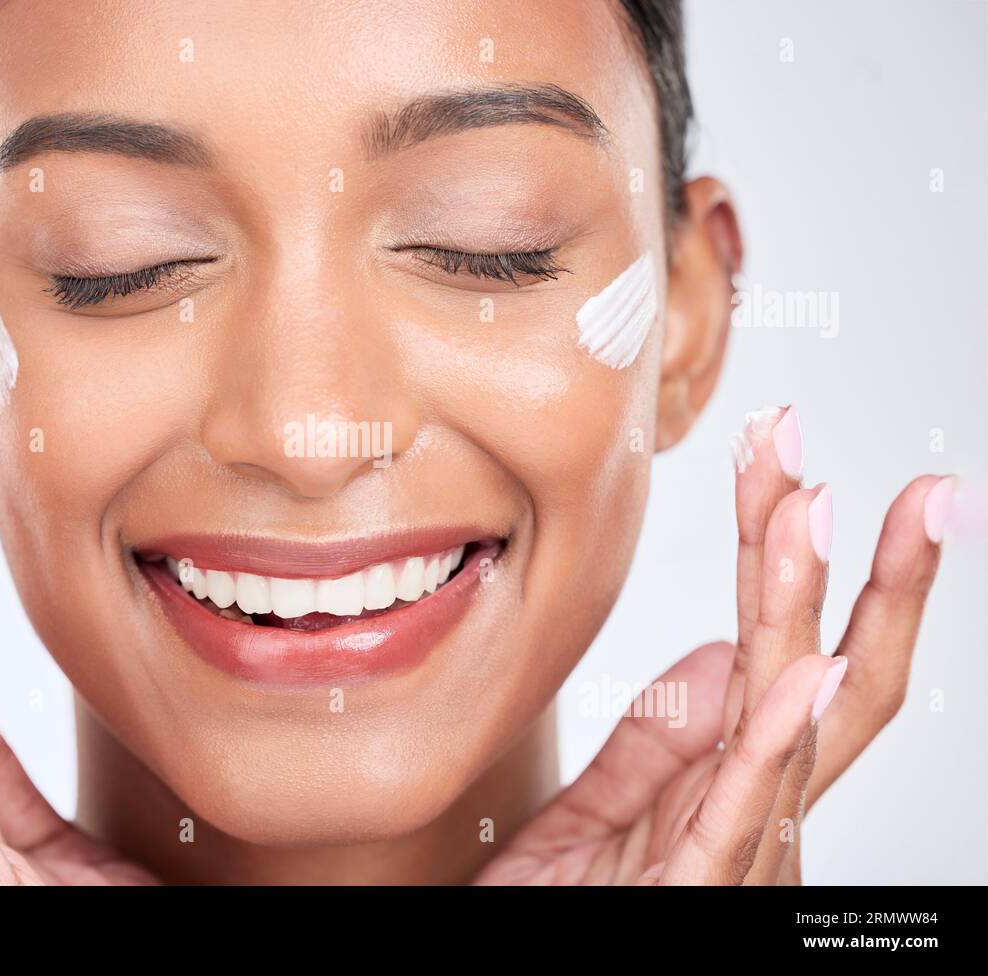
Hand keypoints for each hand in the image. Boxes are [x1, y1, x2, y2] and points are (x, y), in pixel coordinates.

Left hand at [475, 406, 951, 884]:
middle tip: (914, 484)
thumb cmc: (558, 910)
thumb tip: (722, 652)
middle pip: (828, 677)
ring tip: (819, 516)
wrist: (512, 968)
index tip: (794, 462)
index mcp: (725, 779)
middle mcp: (750, 809)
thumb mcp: (598, 814)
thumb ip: (657, 743)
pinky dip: (776, 741)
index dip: (791, 556)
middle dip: (874, 578)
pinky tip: (804, 672)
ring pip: (795, 724)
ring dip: (806, 612)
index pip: (775, 646)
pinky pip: (741, 814)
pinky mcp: (695, 892)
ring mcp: (735, 852)